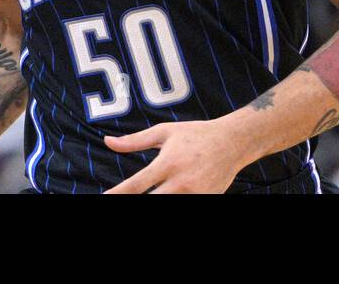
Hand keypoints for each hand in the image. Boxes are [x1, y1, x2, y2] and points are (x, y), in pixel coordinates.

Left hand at [103, 119, 248, 193]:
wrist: (233, 142)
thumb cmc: (195, 134)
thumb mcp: (165, 132)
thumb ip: (135, 141)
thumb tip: (107, 142)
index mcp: (168, 163)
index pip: (137, 184)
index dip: (118, 194)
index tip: (105, 198)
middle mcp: (181, 182)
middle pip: (152, 202)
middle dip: (135, 204)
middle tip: (119, 203)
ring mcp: (196, 194)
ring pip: (169, 206)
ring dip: (157, 202)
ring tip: (150, 196)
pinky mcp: (207, 200)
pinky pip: (187, 206)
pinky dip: (175, 203)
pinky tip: (166, 196)